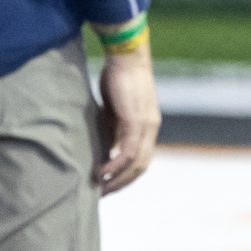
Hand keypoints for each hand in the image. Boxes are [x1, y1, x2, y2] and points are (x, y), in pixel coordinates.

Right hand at [95, 48, 159, 193]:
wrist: (126, 57)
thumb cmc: (119, 79)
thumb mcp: (116, 109)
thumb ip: (115, 127)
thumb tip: (106, 146)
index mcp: (148, 125)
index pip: (142, 159)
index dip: (128, 175)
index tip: (110, 185)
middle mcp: (151, 127)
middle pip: (141, 166)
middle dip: (122, 183)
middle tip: (103, 194)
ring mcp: (145, 124)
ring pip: (136, 162)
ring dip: (117, 178)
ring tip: (99, 187)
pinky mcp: (135, 120)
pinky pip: (128, 150)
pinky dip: (115, 164)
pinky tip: (102, 172)